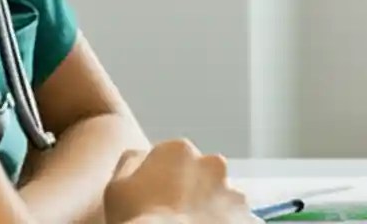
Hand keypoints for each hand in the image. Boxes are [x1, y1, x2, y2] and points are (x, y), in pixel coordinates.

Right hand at [103, 139, 257, 223]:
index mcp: (179, 150)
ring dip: (211, 213)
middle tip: (174, 218)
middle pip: (202, 176)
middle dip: (192, 194)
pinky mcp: (249, 219)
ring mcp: (234, 193)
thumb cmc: (137, 219)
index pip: (172, 160)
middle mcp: (213, 164)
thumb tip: (142, 156)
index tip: (155, 203)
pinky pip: (237, 222)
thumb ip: (131, 162)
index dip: (163, 183)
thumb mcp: (117, 187)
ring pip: (222, 200)